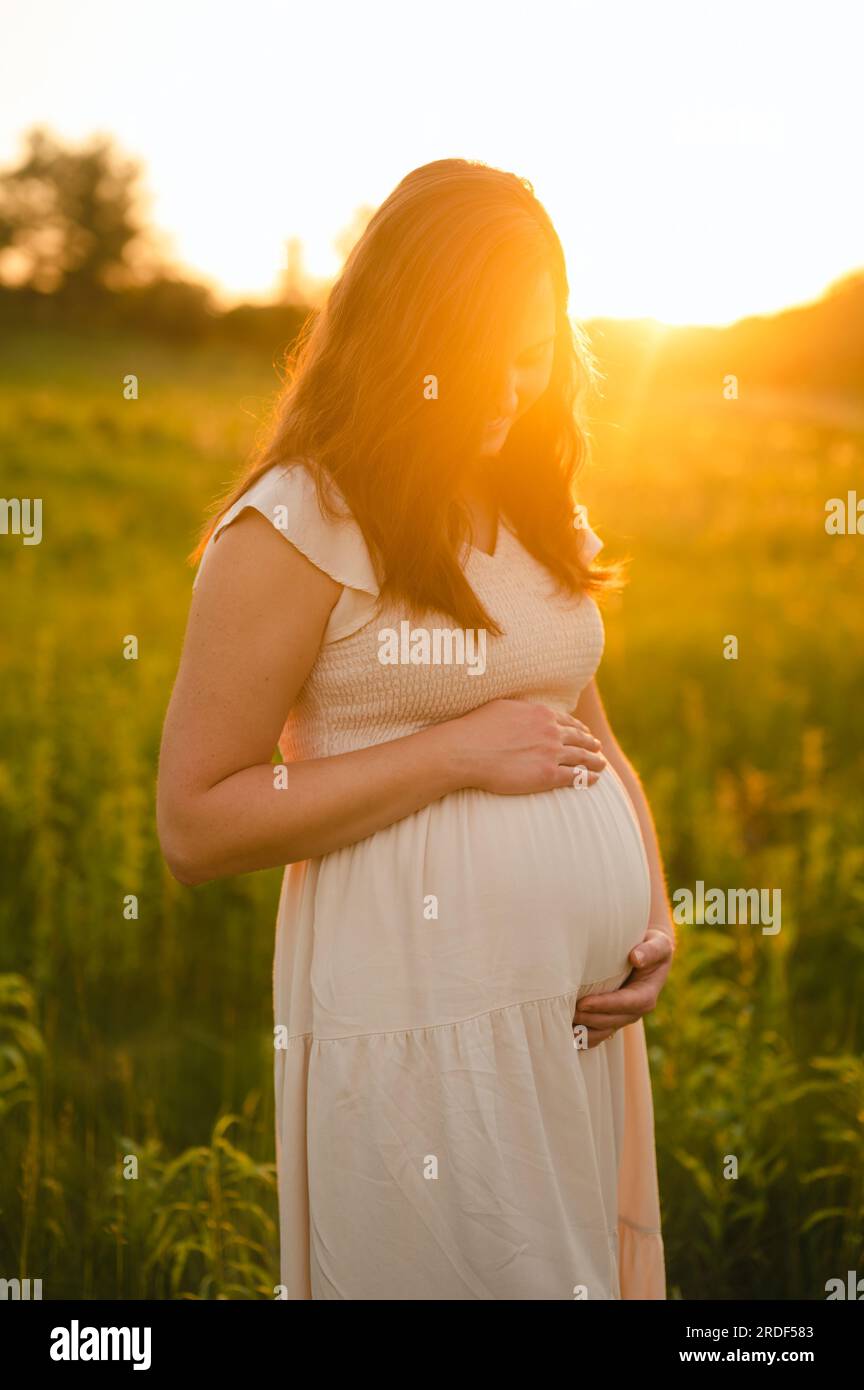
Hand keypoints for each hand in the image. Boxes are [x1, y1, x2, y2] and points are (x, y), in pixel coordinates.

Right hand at [452, 698, 606, 794]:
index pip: (568, 722)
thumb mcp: (502, 707)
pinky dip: (588, 778)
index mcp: (541, 714)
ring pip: (582, 757)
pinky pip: (576, 776)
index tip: (584, 733)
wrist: (467, 751)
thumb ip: (520, 709)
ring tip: (601, 764)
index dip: (579, 728)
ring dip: (595, 761)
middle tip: (597, 748)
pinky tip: (594, 780)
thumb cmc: (476, 729)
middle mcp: (551, 731)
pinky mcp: (548, 775)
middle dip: (591, 743)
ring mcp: (552, 753)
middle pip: (580, 738)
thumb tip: (523, 710)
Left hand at [571, 926, 674, 1048]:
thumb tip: (636, 958)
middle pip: (610, 1021)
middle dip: (588, 1018)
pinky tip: (566, 1031)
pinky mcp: (611, 1020)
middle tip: (566, 1012)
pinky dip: (582, 1036)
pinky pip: (596, 1035)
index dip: (604, 1005)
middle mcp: (635, 1011)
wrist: (648, 956)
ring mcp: (622, 1018)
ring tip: (563, 1022)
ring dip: (583, 1030)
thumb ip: (651, 951)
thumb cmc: (652, 947)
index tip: (583, 1003)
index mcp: (646, 995)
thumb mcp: (658, 944)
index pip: (626, 1004)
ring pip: (602, 1032)